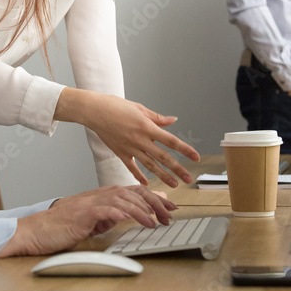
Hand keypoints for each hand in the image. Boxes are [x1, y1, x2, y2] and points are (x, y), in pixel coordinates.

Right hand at [0, 185, 176, 257]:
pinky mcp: (84, 213)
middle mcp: (98, 195)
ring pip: (124, 199)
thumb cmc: (61, 226)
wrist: (36, 230)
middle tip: (170, 214)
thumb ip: (111, 215)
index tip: (170, 207)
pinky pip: (110, 210)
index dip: (154, 197)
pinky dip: (126, 214)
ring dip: (145, 209)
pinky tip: (138, 220)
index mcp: (102, 196)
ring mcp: (91, 203)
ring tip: (158, 220)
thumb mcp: (93, 221)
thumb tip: (131, 215)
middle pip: (133, 192)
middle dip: (155, 202)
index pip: (133, 191)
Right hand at [55, 88, 200, 187]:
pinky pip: (131, 167)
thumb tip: (173, 121)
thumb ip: (157, 118)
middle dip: (178, 169)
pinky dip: (139, 176)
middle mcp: (140, 139)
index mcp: (147, 127)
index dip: (185, 150)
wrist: (94, 111)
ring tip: (174, 184)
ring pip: (149, 165)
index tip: (196, 157)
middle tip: (189, 179)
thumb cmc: (115, 106)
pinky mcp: (120, 152)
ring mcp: (129, 148)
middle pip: (163, 157)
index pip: (171, 140)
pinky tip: (146, 183)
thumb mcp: (139, 108)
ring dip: (163, 176)